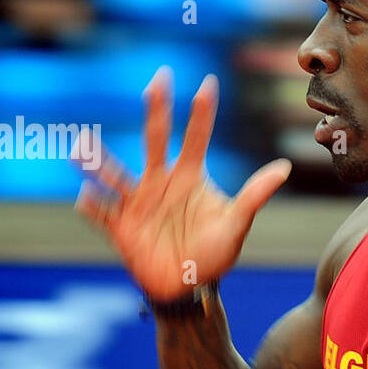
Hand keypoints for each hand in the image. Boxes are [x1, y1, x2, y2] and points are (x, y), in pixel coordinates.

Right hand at [72, 67, 291, 300]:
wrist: (187, 287)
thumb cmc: (213, 254)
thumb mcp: (236, 224)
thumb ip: (255, 195)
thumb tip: (283, 167)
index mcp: (189, 177)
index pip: (196, 137)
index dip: (202, 112)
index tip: (208, 83)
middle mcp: (161, 181)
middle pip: (155, 139)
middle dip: (156, 110)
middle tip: (157, 81)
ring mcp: (138, 202)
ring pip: (115, 174)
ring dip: (99, 162)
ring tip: (84, 148)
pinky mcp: (120, 227)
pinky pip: (102, 213)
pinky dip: (93, 206)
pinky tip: (87, 198)